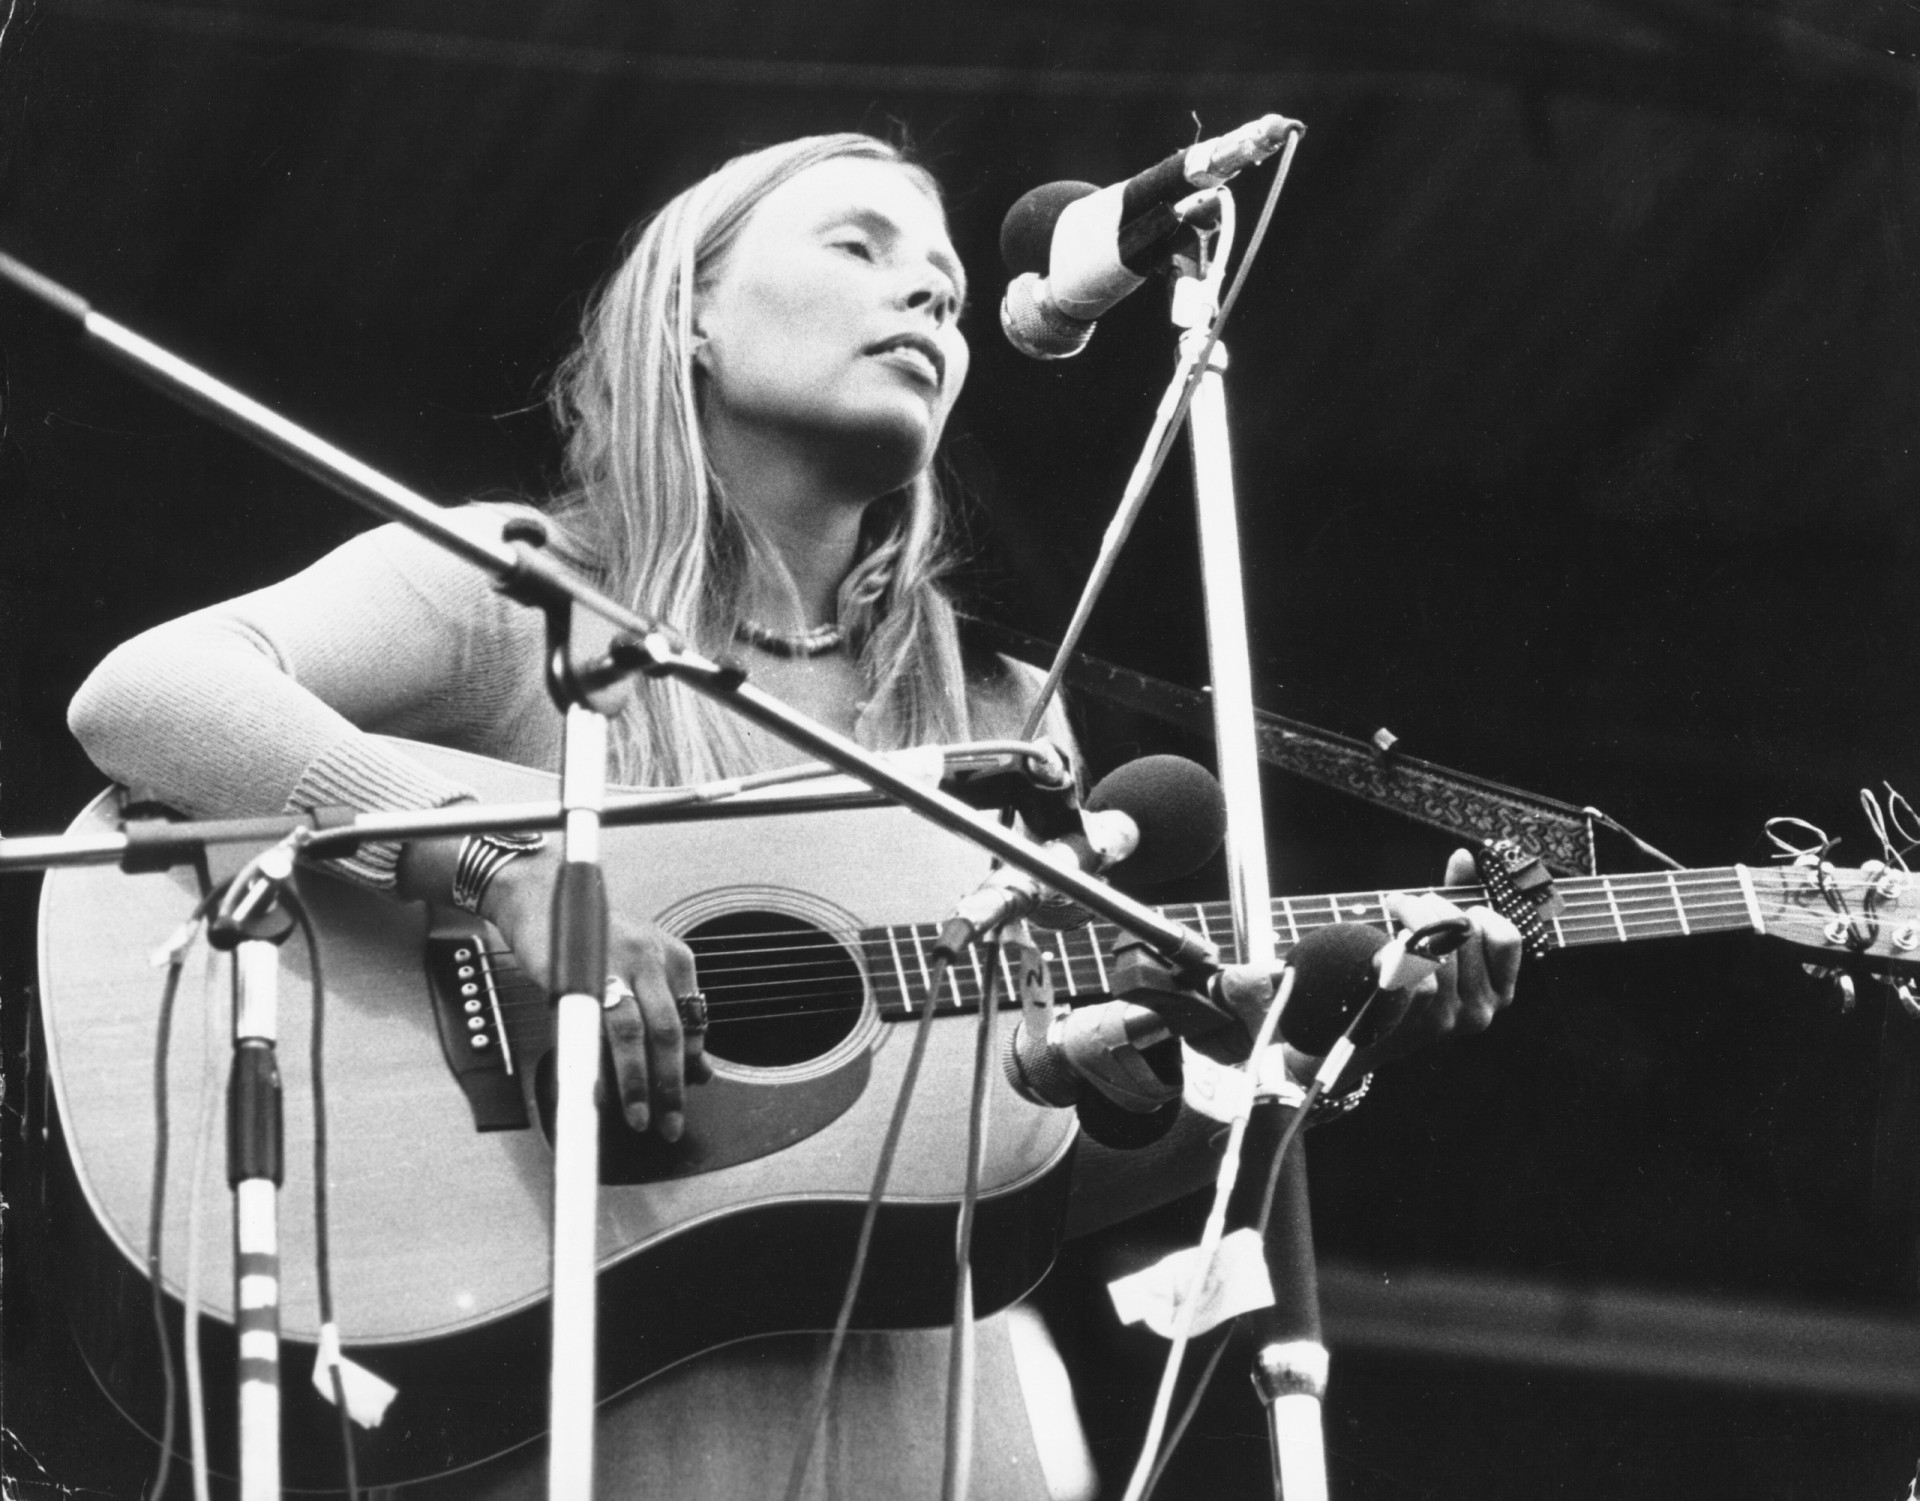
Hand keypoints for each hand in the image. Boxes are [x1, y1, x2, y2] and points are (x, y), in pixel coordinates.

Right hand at [482, 851, 712, 1141]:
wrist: (538, 896)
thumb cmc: (589, 936)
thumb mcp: (638, 965)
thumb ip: (665, 1011)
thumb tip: (697, 1068)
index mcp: (674, 957)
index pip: (695, 1021)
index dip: (691, 1065)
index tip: (688, 1093)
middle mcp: (651, 958)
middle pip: (671, 1034)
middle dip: (673, 1087)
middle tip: (671, 1123)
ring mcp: (615, 965)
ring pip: (636, 1036)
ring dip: (639, 1085)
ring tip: (640, 1118)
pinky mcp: (578, 974)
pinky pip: (594, 1030)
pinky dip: (600, 1068)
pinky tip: (601, 1093)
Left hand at [1349, 847, 1522, 1069]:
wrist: (1367, 1038)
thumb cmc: (1411, 982)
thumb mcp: (1443, 943)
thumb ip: (1458, 899)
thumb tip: (1463, 857)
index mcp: (1499, 990)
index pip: (1506, 937)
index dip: (1477, 912)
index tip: (1453, 908)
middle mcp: (1481, 1009)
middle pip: (1466, 934)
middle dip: (1431, 905)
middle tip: (1404, 903)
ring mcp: (1450, 1020)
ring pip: (1439, 949)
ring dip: (1409, 921)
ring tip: (1392, 919)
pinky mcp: (1416, 1025)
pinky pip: (1414, 977)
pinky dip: (1395, 954)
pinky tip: (1382, 951)